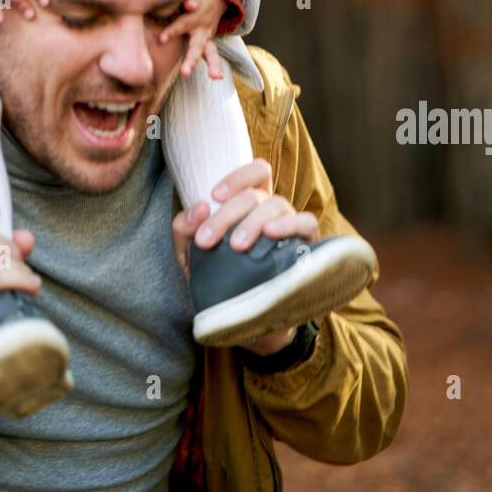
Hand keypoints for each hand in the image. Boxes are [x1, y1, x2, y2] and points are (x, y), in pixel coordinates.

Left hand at [158, 0, 227, 78]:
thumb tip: (189, 5)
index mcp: (195, 15)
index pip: (183, 24)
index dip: (172, 31)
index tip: (161, 39)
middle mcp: (202, 29)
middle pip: (197, 45)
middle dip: (191, 59)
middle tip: (185, 72)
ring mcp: (207, 38)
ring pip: (210, 52)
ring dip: (212, 65)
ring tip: (215, 77)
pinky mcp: (209, 44)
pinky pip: (214, 55)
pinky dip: (217, 66)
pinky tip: (219, 77)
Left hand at [171, 159, 320, 356]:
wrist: (243, 318)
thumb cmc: (219, 276)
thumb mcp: (191, 254)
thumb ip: (184, 230)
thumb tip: (199, 209)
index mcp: (250, 203)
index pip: (254, 173)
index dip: (236, 177)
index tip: (214, 197)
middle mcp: (273, 209)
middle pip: (255, 194)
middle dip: (226, 215)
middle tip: (206, 240)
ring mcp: (291, 225)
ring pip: (277, 205)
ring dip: (252, 222)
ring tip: (236, 246)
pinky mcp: (307, 245)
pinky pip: (307, 223)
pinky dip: (289, 224)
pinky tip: (271, 234)